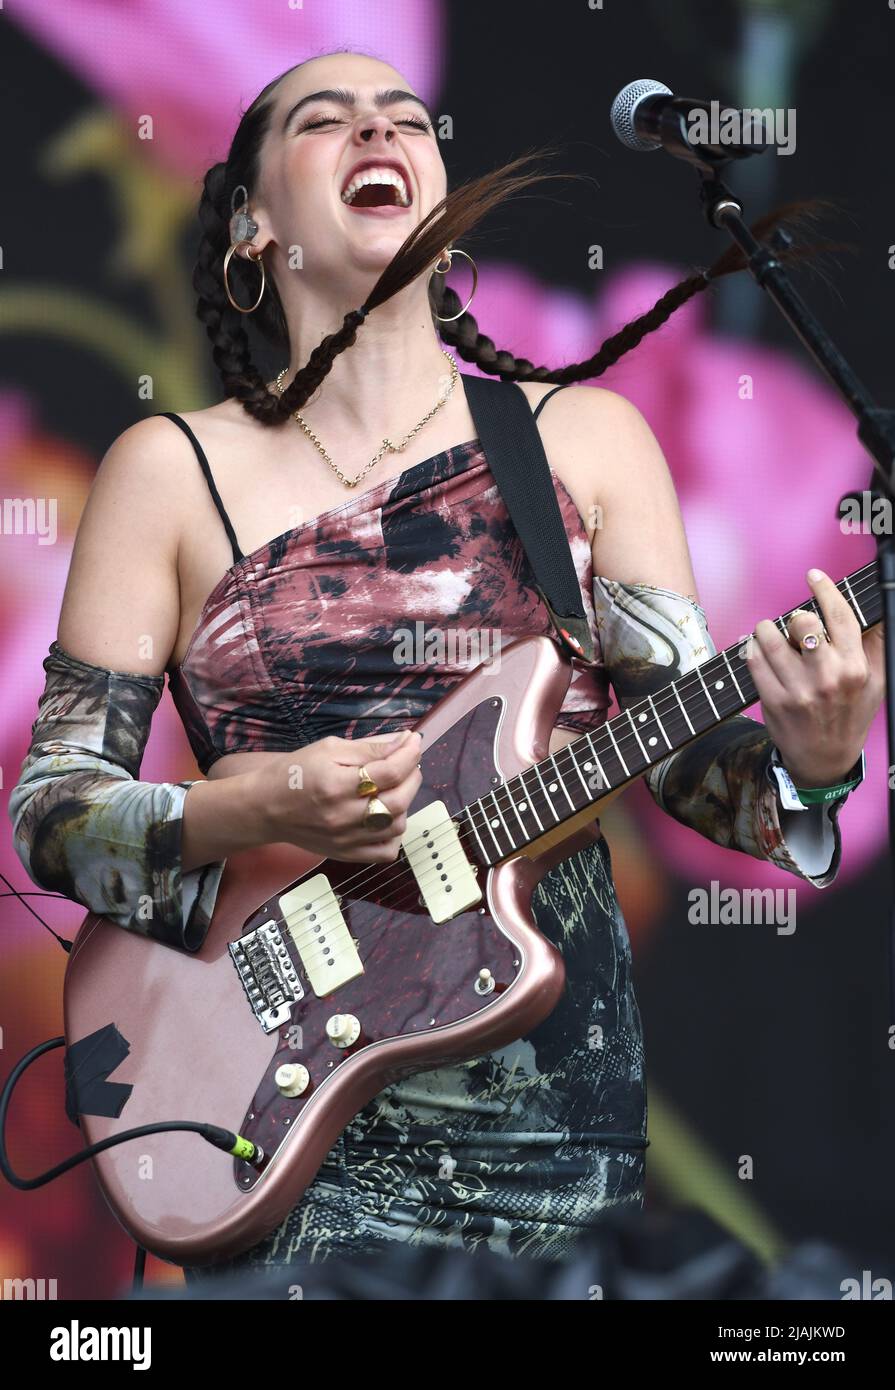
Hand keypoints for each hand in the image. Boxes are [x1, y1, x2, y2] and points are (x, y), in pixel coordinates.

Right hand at [245, 729, 423, 860]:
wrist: (265, 808)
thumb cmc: (294, 773)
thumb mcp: (328, 749)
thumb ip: (368, 748)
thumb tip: (404, 741)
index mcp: (335, 785)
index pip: (389, 772)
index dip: (409, 754)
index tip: (414, 742)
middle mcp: (342, 816)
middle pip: (398, 799)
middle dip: (412, 776)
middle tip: (408, 763)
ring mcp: (346, 839)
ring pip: (397, 825)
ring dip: (405, 803)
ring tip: (395, 788)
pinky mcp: (347, 854)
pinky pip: (386, 851)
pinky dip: (395, 834)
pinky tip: (386, 816)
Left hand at [745, 568, 883, 787]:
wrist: (825, 759)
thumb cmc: (850, 715)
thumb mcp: (875, 682)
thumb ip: (874, 645)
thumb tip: (876, 609)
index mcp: (855, 668)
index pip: (839, 616)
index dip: (825, 589)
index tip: (814, 576)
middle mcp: (827, 677)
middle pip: (803, 622)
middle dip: (796, 617)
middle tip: (794, 626)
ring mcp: (798, 690)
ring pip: (771, 638)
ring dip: (766, 629)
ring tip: (769, 633)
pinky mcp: (774, 701)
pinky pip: (754, 661)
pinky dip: (752, 649)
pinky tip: (757, 649)